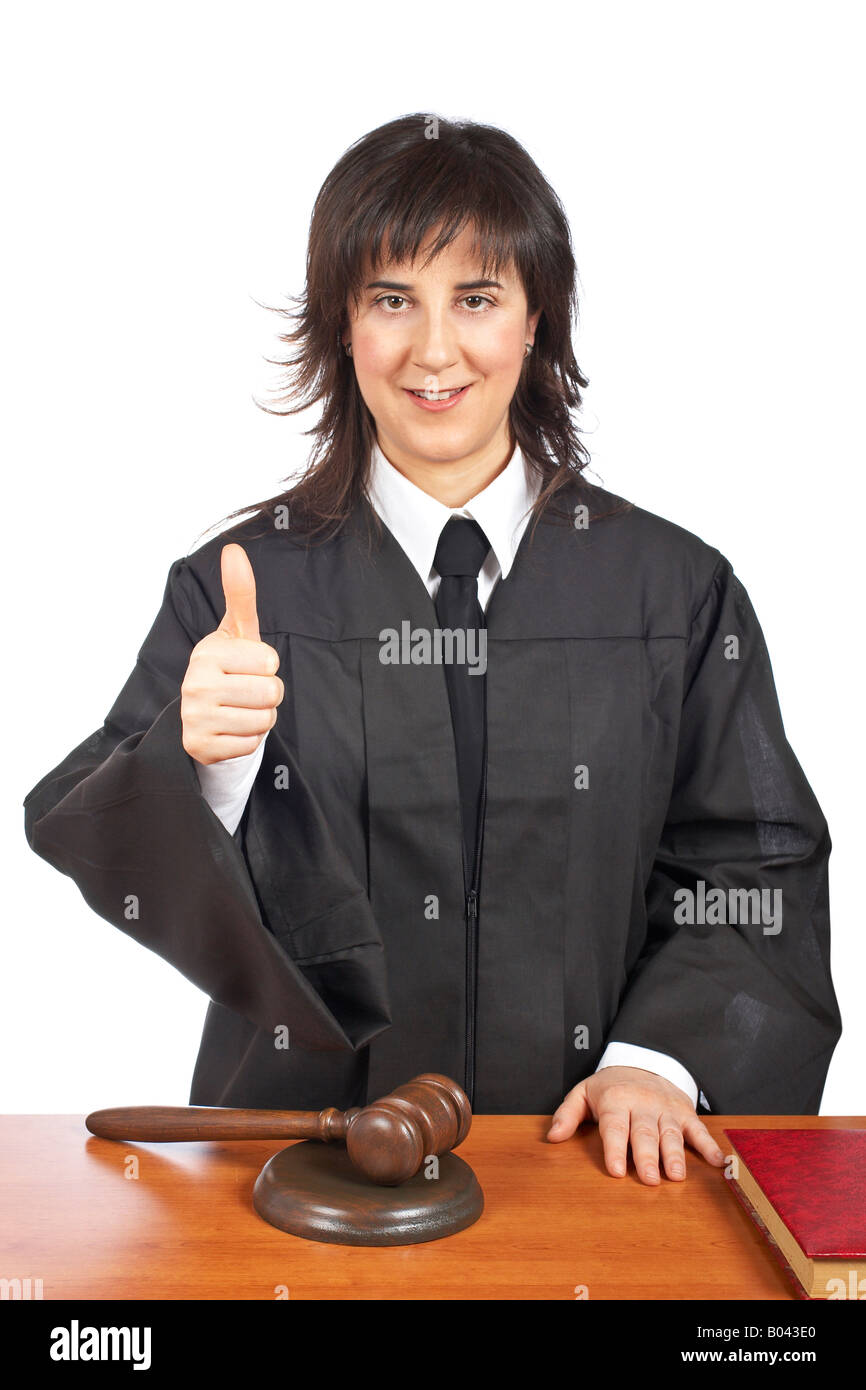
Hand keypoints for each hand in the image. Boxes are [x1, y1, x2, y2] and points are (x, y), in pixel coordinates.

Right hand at [180, 543, 284, 765]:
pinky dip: (248, 739)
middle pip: (271, 692)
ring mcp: (195, 717)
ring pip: (264, 720)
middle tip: (246, 691)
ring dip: (260, 717)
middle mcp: (196, 684)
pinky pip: (251, 744)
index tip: (247, 666)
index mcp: (207, 652)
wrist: (200, 716)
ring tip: (240, 708)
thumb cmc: (228, 667)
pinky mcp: (201, 746)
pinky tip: (231, 729)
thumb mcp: (236, 632)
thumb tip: (234, 549)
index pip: (270, 661)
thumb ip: (240, 593)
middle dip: (268, 694)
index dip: (267, 666)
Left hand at [546, 1065, 724, 1183]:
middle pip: (645, 1133)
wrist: (642, 1062)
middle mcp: (643, 1104)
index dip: (614, 1149)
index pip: (615, 1126)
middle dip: (646, 1156)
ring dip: (675, 1155)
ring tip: (676, 1175)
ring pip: (671, 1133)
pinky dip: (709, 1145)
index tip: (615, 1170)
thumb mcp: (583, 1093)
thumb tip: (553, 1137)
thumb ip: (568, 1114)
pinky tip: (718, 1161)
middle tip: (649, 1179)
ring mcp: (666, 1108)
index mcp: (616, 1100)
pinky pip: (698, 1129)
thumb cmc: (610, 1087)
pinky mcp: (685, 1112)